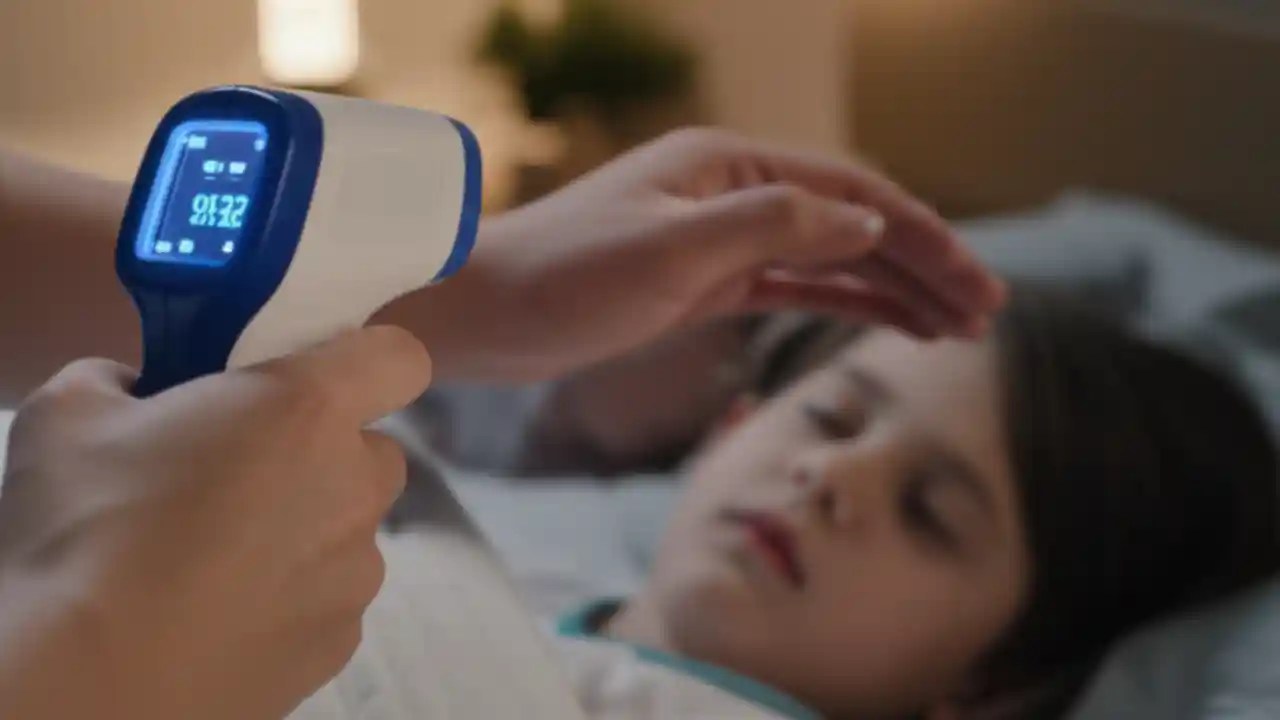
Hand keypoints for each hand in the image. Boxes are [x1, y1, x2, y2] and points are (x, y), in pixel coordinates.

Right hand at [0, 327, 430, 719]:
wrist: (86, 681)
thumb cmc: (85, 528)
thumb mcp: (69, 417)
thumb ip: (120, 380)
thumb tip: (132, 387)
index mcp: (309, 412)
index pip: (399, 358)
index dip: (367, 359)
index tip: (315, 374)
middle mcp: (353, 487)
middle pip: (373, 451)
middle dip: (323, 452)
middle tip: (243, 471)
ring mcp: (355, 573)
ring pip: (350, 530)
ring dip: (306, 529)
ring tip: (218, 557)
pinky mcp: (340, 642)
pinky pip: (329, 598)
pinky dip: (293, 597)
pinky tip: (222, 612)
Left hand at [382, 127, 1005, 382]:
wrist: (482, 314)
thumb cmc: (562, 276)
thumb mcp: (671, 249)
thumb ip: (771, 226)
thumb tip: (863, 219)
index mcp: (726, 164)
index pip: (848, 191)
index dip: (917, 233)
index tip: (972, 279)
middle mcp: (732, 192)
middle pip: (851, 221)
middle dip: (921, 263)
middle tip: (987, 311)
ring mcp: (722, 239)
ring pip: (830, 257)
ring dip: (894, 287)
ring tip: (957, 326)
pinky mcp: (705, 284)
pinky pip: (793, 287)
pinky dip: (844, 303)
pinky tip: (889, 323)